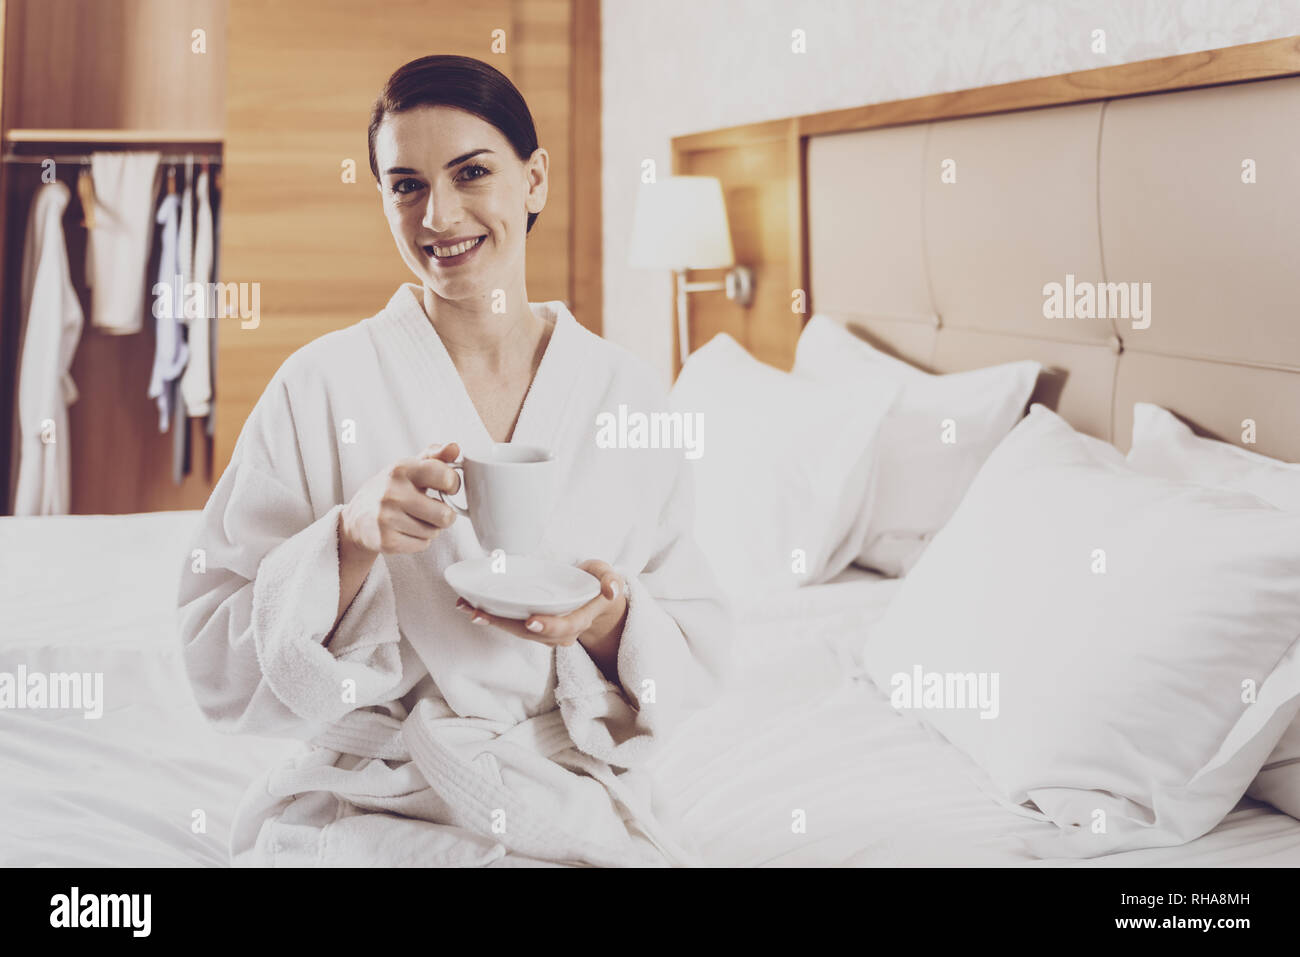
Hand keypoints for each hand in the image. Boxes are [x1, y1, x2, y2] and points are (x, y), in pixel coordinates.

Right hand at [340, 442, 462, 555]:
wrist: (357, 519)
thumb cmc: (391, 490)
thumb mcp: (409, 468)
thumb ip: (435, 457)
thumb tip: (455, 447)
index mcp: (401, 469)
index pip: (444, 476)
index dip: (453, 484)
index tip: (448, 487)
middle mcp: (392, 493)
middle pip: (445, 514)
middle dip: (446, 515)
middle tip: (435, 510)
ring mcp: (387, 518)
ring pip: (434, 531)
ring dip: (431, 528)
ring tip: (416, 519)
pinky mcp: (386, 541)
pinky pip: (423, 545)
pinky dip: (420, 540)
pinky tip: (406, 531)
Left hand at [455, 559, 627, 652]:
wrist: (594, 601)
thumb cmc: (599, 585)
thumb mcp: (610, 577)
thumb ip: (611, 580)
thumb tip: (611, 589)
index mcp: (580, 619)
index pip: (564, 627)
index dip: (548, 625)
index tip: (531, 620)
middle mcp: (561, 631)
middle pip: (532, 633)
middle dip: (505, 625)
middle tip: (479, 614)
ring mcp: (545, 631)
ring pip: (518, 631)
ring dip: (492, 621)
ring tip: (468, 608)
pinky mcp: (532, 625)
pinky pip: (512, 624)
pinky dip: (492, 616)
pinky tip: (470, 606)